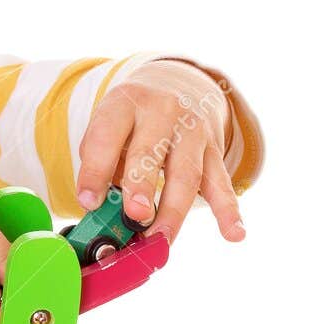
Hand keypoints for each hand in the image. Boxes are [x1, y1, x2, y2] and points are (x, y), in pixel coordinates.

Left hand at [77, 58, 244, 244]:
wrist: (177, 83)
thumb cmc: (131, 118)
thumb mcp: (108, 125)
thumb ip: (100, 162)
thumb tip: (99, 211)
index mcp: (125, 103)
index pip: (107, 136)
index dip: (96, 171)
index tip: (88, 203)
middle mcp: (161, 111)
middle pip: (150, 152)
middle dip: (141, 186)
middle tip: (135, 217)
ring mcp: (193, 130)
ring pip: (186, 173)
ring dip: (174, 211)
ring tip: (161, 240)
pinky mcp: (214, 148)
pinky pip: (221, 182)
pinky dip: (228, 210)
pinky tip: (234, 234)